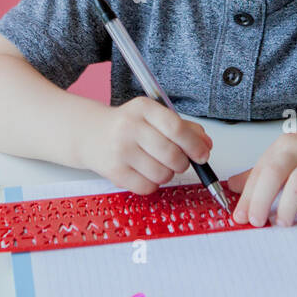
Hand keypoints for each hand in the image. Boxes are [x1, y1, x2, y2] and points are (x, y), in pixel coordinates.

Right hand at [78, 97, 212, 194]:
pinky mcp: (114, 172)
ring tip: (160, 166)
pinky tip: (146, 173)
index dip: (195, 145)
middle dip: (183, 163)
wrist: (90, 134)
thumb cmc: (128, 126)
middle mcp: (130, 127)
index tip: (203, 155)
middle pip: (172, 154)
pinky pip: (147, 187)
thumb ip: (184, 128)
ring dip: (168, 174)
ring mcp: (120, 150)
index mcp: (144, 108)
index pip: (176, 128)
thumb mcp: (154, 117)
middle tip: (180, 162)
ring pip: (162, 174)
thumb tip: (206, 144)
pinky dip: (153, 184)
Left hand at [227, 120, 296, 227]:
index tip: (240, 217)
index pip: (259, 172)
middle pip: (274, 173)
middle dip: (262, 200)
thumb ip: (262, 171)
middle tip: (257, 222)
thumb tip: (233, 186)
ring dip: (289, 205)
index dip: (247, 197)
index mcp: (284, 147)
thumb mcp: (287, 154)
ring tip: (284, 222)